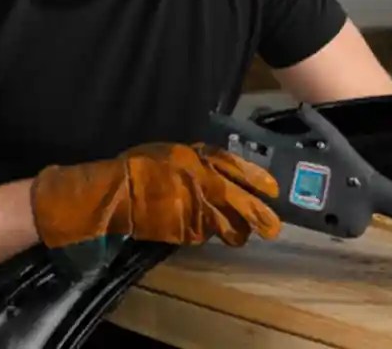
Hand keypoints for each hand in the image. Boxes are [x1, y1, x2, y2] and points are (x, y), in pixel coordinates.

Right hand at [31, 142, 280, 268]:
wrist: (116, 191)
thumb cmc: (140, 167)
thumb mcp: (172, 154)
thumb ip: (198, 163)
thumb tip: (217, 172)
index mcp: (200, 159)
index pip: (236, 167)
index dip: (256, 179)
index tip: (273, 189)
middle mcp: (204, 184)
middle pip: (241, 202)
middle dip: (260, 215)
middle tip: (275, 226)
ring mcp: (196, 209)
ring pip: (228, 225)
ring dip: (238, 231)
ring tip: (245, 235)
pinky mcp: (186, 231)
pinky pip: (205, 235)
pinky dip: (211, 235)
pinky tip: (215, 236)